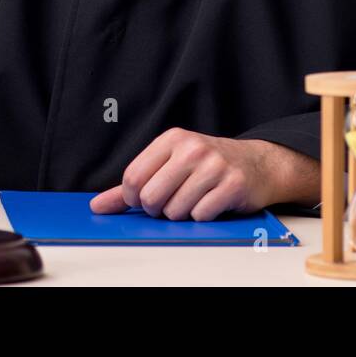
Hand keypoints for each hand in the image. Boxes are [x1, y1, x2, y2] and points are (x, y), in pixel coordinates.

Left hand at [88, 128, 316, 221]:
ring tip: (196, 199)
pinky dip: (204, 217)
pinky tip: (213, 203)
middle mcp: (192, 148)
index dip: (134, 198)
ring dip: (183, 214)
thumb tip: (98, 206)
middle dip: (159, 209)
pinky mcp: (232, 184)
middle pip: (151, 198)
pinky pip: (200, 216)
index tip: (146, 198)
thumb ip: (132, 186)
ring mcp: (214, 165)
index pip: (133, 177)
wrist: (257, 164)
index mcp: (172, 139)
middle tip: (174, 200)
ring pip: (175, 211)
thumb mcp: (169, 165)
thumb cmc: (207, 166)